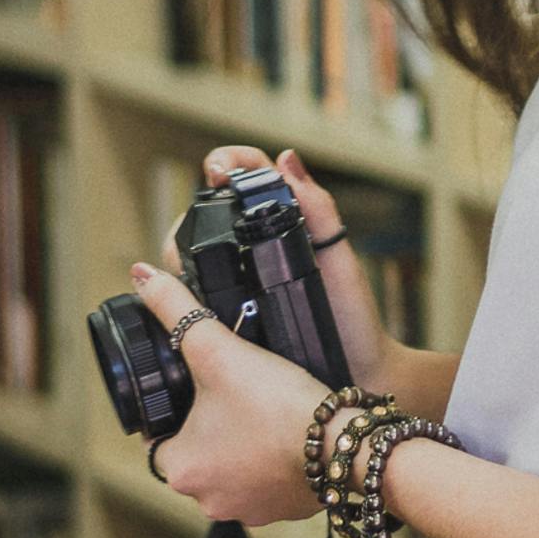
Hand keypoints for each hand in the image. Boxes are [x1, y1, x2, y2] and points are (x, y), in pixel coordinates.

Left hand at [128, 261, 325, 526]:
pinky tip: (286, 433)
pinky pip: (266, 482)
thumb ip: (178, 311)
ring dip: (241, 445)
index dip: (170, 409)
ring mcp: (248, 510)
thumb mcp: (219, 350)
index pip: (157, 438)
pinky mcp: (283, 510)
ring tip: (260, 409)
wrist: (344, 445)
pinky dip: (272, 461)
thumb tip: (142, 277)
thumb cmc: (278, 405)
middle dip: (209, 425)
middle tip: (230, 391)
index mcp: (180, 470)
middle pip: (196, 453)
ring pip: (232, 469)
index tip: (189, 387)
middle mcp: (207, 500)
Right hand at [163, 143, 400, 397]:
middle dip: (193, 211)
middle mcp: (257, 248)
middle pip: (208, 212)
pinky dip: (181, 289)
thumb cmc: (355, 320)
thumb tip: (287, 158)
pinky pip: (194, 295)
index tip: (217, 172)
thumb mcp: (340, 262)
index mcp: (286, 224)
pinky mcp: (225, 317)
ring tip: (183, 261)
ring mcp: (238, 282)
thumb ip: (320, 213)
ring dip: (180, 249)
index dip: (227, 162)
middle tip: (195, 225)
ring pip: (192, 252)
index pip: (249, 175)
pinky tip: (182, 296)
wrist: (358, 379)